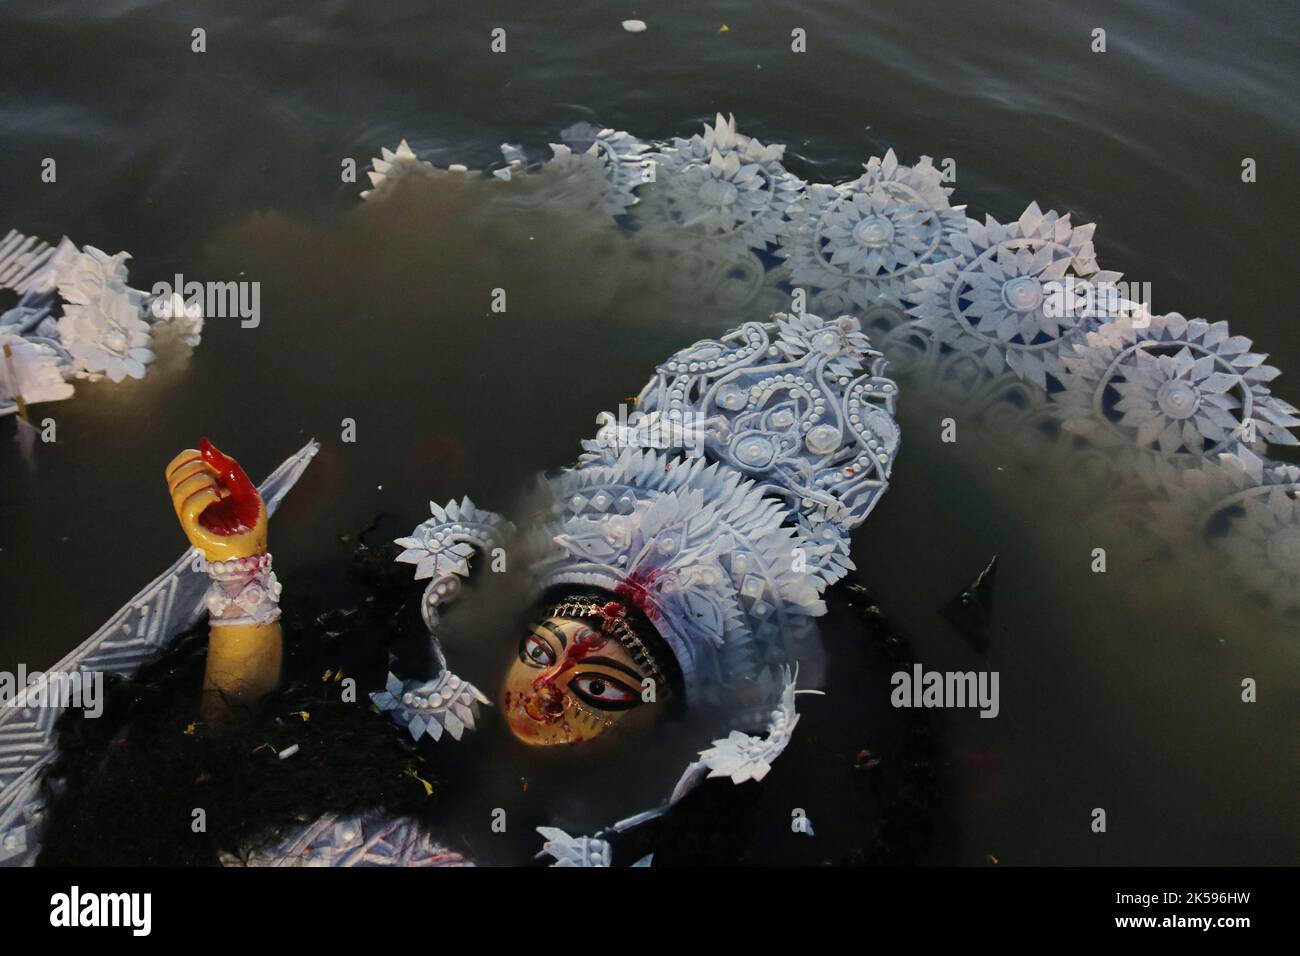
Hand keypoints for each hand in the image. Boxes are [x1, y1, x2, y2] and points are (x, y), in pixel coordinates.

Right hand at [165, 438, 267, 561]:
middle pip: (175, 476)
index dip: (191, 458)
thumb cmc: (250, 521)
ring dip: (201, 482)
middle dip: (198, 469)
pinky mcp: (194, 531)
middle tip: (219, 480)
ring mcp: (190, 518)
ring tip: (220, 491)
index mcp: (196, 492)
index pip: (176, 467)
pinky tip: (218, 498)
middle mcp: (188, 504)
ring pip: (178, 491)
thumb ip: (227, 464)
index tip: (213, 465)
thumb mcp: (243, 486)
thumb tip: (203, 443)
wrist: (256, 548)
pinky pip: (187, 508)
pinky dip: (203, 496)